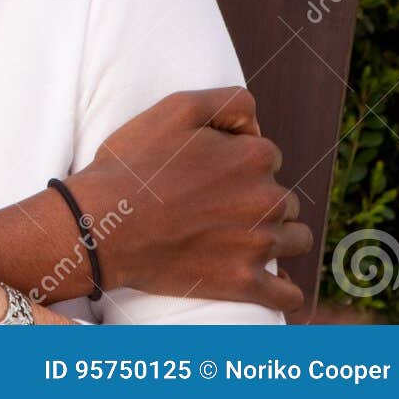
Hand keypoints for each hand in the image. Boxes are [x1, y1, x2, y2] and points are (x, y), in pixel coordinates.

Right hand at [68, 86, 311, 310]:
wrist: (103, 223)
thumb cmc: (134, 164)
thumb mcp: (176, 108)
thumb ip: (230, 102)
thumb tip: (256, 127)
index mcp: (254, 157)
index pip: (267, 154)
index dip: (237, 158)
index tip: (207, 169)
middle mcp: (268, 200)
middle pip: (284, 197)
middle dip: (258, 198)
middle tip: (215, 204)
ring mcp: (259, 245)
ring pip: (295, 239)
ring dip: (276, 237)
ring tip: (239, 236)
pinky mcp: (245, 282)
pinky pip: (288, 296)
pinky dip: (283, 290)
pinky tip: (270, 283)